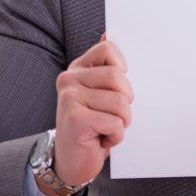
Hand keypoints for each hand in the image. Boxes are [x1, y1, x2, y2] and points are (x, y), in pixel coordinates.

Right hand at [40, 34, 133, 195]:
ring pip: (121, 102)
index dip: (123, 70)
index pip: (108, 48)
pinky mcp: (75, 119)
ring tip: (106, 128)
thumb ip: (106, 66)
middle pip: (118, 76)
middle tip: (113, 116)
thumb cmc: (93, 126)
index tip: (117, 89)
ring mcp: (69, 98)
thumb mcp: (101, 94)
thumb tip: (108, 33)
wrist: (70, 162)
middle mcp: (69, 79)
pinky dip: (116, 136)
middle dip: (126, 101)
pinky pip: (115, 123)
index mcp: (78, 69)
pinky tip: (101, 140)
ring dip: (122, 122)